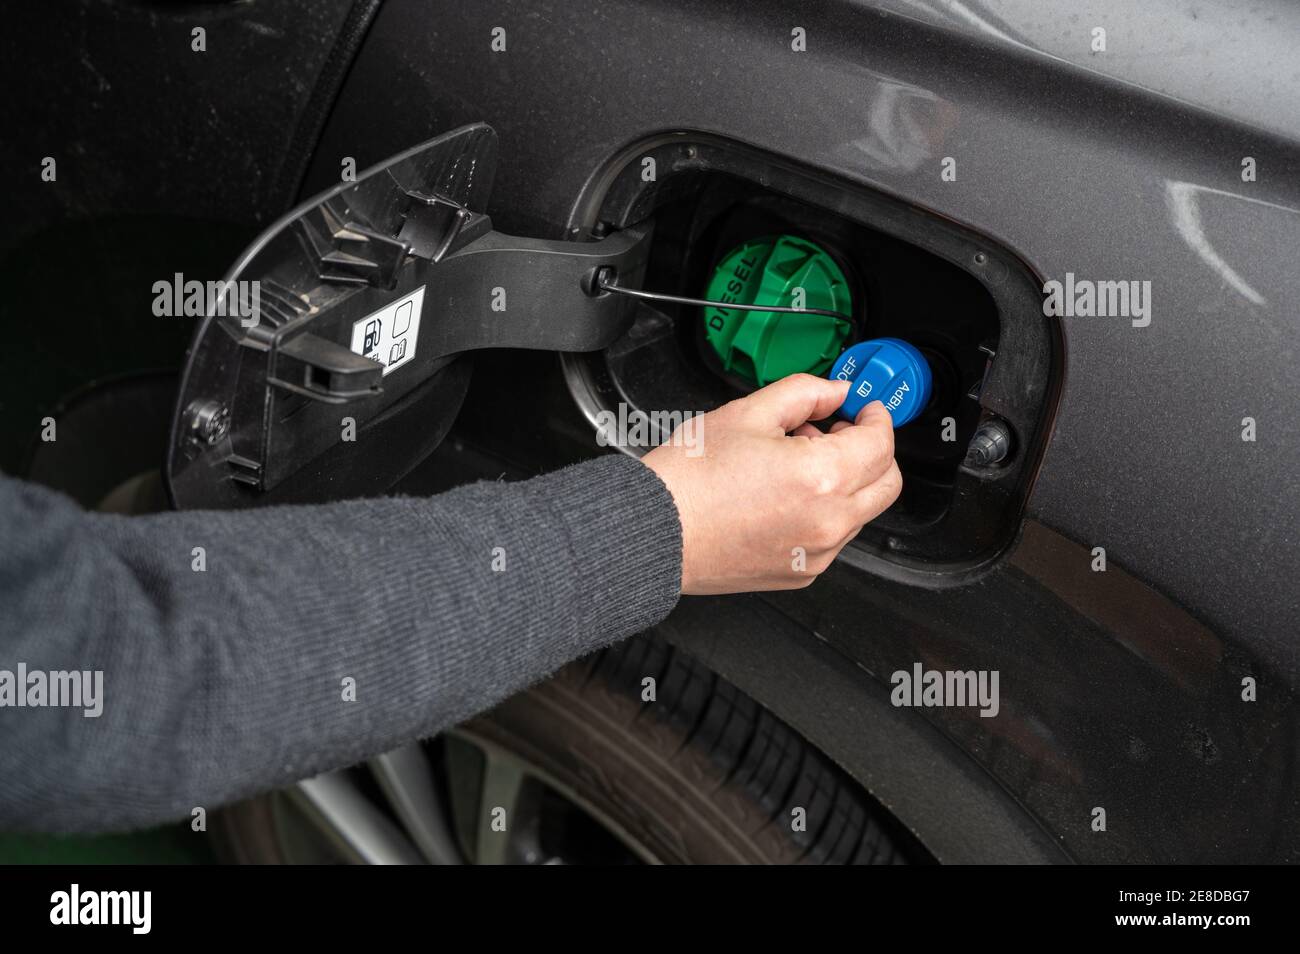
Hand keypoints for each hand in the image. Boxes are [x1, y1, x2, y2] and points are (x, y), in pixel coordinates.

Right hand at [643, 373, 901, 594]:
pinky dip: (823, 512)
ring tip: (795, 463)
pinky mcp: (801, 574)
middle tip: (839, 433)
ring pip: (861, 511)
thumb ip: (804, 394)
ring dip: (846, 483)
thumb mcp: (747, 413)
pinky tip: (783, 495)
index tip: (864, 409)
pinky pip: (832, 538)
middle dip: (873, 452)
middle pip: (887, 483)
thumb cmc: (688, 480)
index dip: (876, 417)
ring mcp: (818, 553)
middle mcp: (829, 521)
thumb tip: (835, 391)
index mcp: (822, 476)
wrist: (653, 532)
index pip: (881, 443)